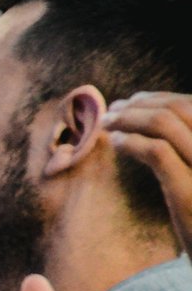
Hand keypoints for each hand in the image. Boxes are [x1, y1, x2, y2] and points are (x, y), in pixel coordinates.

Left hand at [105, 92, 191, 253]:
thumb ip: (188, 151)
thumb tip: (158, 123)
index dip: (161, 99)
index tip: (134, 102)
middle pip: (181, 109)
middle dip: (141, 104)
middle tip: (113, 111)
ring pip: (166, 122)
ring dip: (130, 118)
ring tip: (107, 124)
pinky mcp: (190, 191)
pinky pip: (156, 152)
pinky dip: (131, 142)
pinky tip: (117, 144)